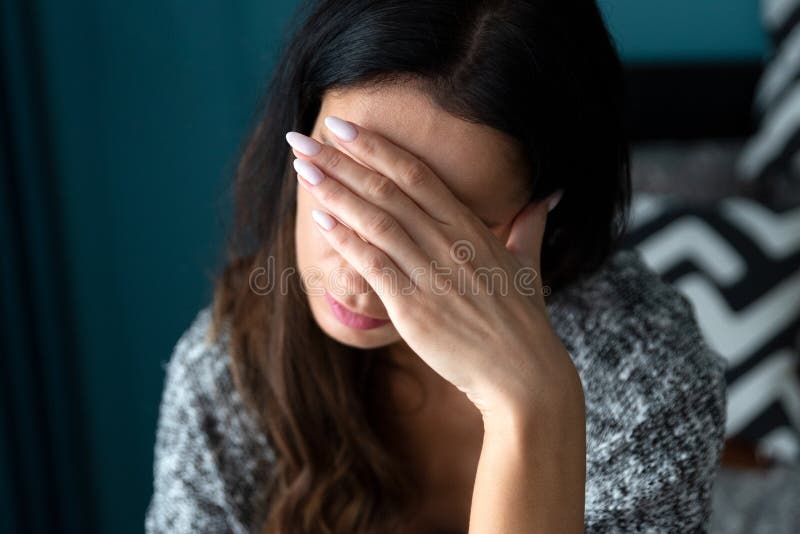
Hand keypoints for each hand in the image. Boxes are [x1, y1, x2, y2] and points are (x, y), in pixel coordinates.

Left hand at [286, 116, 579, 419]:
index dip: (375, 148)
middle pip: (387, 190)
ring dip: (335, 193)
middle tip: (303, 140)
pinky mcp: (415, 309)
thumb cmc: (523, 320)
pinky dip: (346, 241)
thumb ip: (529, 223)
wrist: (523, 375)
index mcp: (470, 228)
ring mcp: (431, 275)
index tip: (341, 128)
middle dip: (341, 162)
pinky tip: (320, 221)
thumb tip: (551, 194)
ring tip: (304, 171)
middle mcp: (449, 243)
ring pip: (376, 222)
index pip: (416, 175)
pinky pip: (374, 266)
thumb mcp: (528, 262)